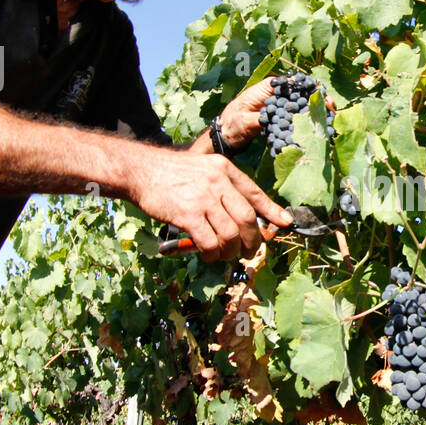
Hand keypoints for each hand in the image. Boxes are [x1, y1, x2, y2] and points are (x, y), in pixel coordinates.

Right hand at [131, 148, 291, 260]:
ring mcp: (203, 199)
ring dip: (231, 251)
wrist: (141, 171)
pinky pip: (210, 242)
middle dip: (252, 240)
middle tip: (248, 251)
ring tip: (224, 255)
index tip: (284, 223)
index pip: (255, 193)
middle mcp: (218, 182)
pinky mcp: (188, 215)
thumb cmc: (172, 174)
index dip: (272, 211)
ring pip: (231, 234)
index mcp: (225, 170)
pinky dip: (212, 253)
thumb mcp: (204, 170)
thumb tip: (245, 214)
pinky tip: (208, 254)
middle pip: (247, 219)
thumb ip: (224, 188)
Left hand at [218, 75, 336, 148]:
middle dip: (318, 100)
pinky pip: (296, 116)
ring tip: (330, 119)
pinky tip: (317, 127)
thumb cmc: (232, 125)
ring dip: (315, 111)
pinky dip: (307, 120)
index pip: (293, 82)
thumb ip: (262, 119)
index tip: (322, 98)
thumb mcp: (245, 122)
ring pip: (302, 104)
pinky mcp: (279, 117)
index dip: (310, 88)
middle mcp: (275, 94)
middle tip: (332, 110)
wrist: (224, 135)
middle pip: (301, 92)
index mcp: (267, 88)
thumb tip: (278, 119)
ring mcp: (278, 105)